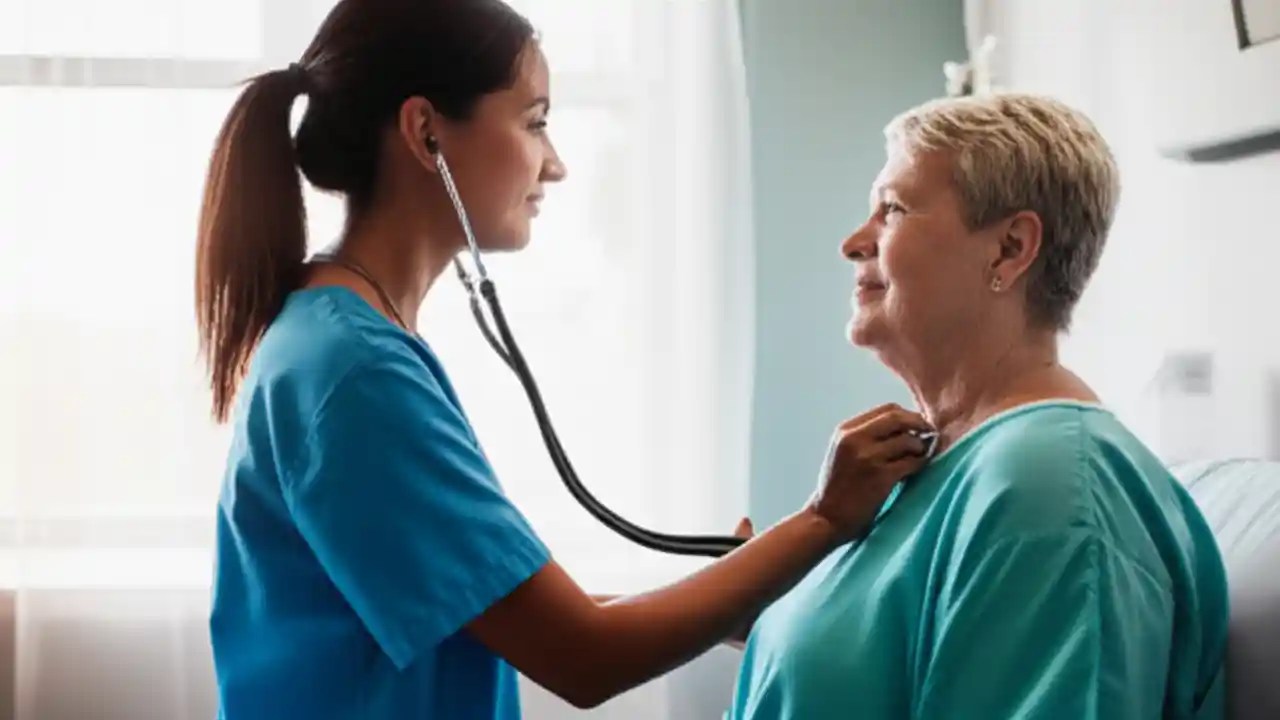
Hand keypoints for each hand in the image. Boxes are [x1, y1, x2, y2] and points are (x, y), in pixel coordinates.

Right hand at [807, 403, 933, 542]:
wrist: (826, 519)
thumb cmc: (837, 489)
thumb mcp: (842, 452)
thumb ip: (865, 437)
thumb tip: (904, 427)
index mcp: (845, 431)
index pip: (887, 410)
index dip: (908, 415)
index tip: (916, 426)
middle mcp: (855, 440)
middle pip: (898, 418)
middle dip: (919, 424)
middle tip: (929, 434)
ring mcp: (868, 458)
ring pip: (908, 440)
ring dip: (920, 447)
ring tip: (921, 455)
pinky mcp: (881, 478)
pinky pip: (912, 463)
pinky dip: (920, 463)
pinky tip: (919, 468)